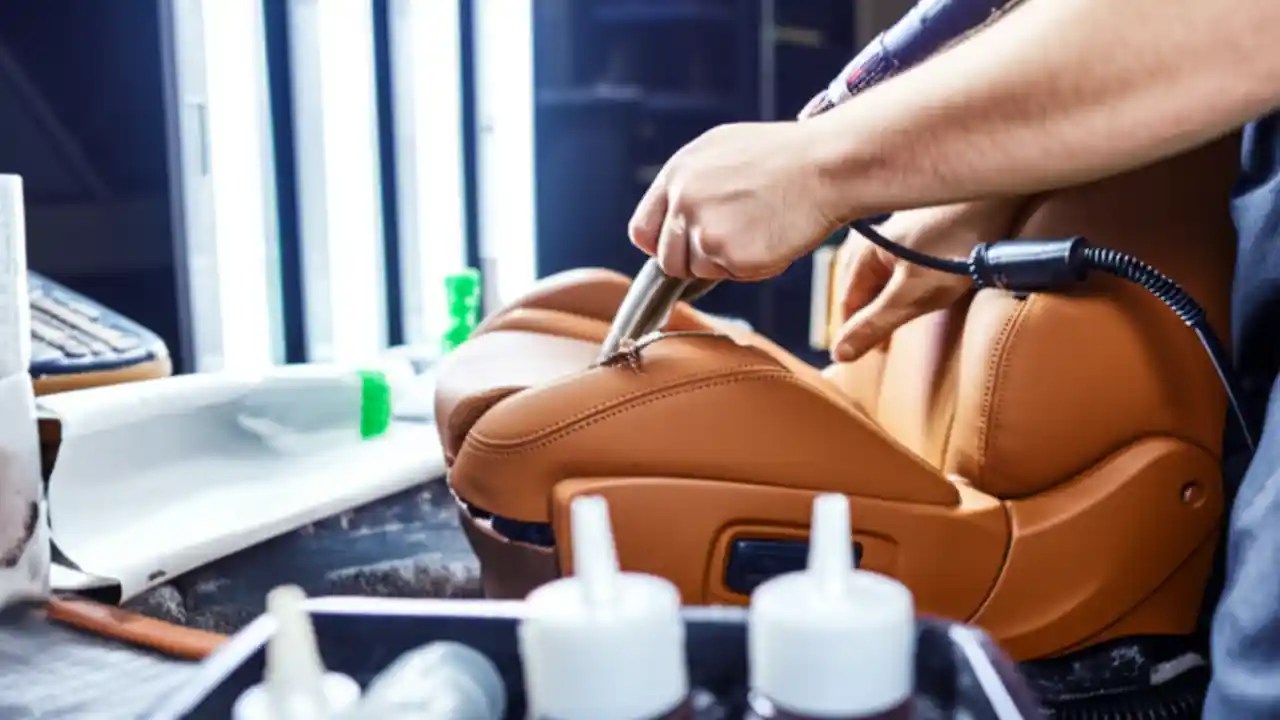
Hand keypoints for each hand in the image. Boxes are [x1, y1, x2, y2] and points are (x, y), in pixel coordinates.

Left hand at [628, 121, 842, 280]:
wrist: (826, 165)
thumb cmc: (783, 157)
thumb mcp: (721, 151)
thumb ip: (689, 185)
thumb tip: (671, 221)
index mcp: (677, 173)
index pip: (642, 230)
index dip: (661, 244)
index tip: (681, 248)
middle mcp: (683, 202)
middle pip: (668, 260)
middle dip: (695, 260)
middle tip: (733, 240)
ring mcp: (705, 231)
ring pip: (699, 272)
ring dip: (724, 263)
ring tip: (757, 229)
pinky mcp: (731, 256)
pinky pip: (731, 277)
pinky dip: (751, 267)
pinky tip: (772, 237)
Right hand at [830, 198, 1026, 362]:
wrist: (999, 198)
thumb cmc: (956, 243)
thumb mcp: (912, 295)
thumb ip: (875, 325)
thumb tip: (840, 354)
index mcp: (864, 251)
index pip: (847, 301)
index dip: (853, 331)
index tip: (862, 357)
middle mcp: (877, 237)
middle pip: (862, 285)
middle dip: (867, 315)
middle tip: (881, 346)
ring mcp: (902, 230)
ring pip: (883, 274)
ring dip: (887, 299)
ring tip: (899, 321)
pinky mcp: (926, 227)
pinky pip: (903, 263)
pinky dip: (906, 283)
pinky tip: (923, 288)